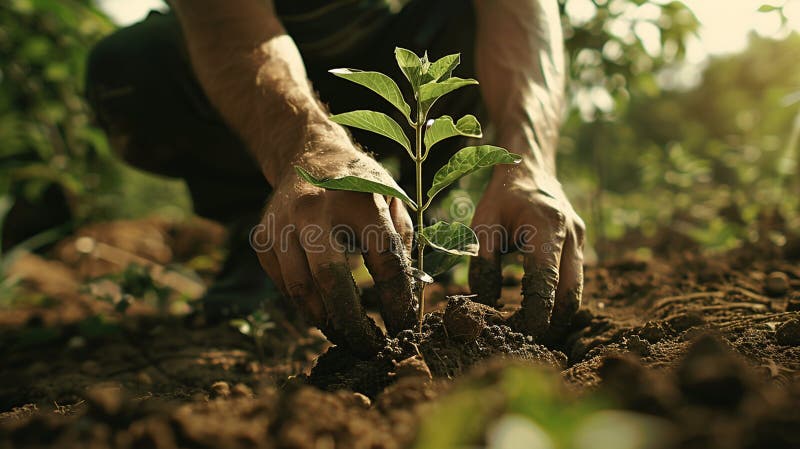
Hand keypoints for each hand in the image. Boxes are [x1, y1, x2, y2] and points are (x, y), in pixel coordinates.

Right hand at [252, 137, 416, 356]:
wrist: (307, 153)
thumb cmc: (359, 184)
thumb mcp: (392, 199)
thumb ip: (402, 242)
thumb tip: (409, 296)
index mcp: (359, 200)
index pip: (384, 260)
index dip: (396, 300)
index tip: (404, 325)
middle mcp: (315, 210)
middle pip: (332, 280)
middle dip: (353, 322)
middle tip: (370, 348)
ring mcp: (283, 224)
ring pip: (301, 290)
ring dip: (326, 322)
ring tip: (347, 337)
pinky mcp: (264, 238)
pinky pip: (285, 285)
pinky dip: (305, 305)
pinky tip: (324, 312)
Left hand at [469, 161, 584, 341]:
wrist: (529, 166)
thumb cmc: (502, 196)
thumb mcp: (483, 225)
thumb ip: (483, 265)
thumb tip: (482, 304)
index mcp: (547, 227)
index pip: (546, 281)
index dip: (536, 312)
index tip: (521, 334)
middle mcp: (571, 235)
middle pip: (571, 293)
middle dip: (553, 322)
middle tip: (530, 342)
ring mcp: (581, 239)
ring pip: (577, 290)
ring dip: (559, 314)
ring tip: (535, 332)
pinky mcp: (581, 244)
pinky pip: (575, 279)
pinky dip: (561, 299)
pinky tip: (542, 311)